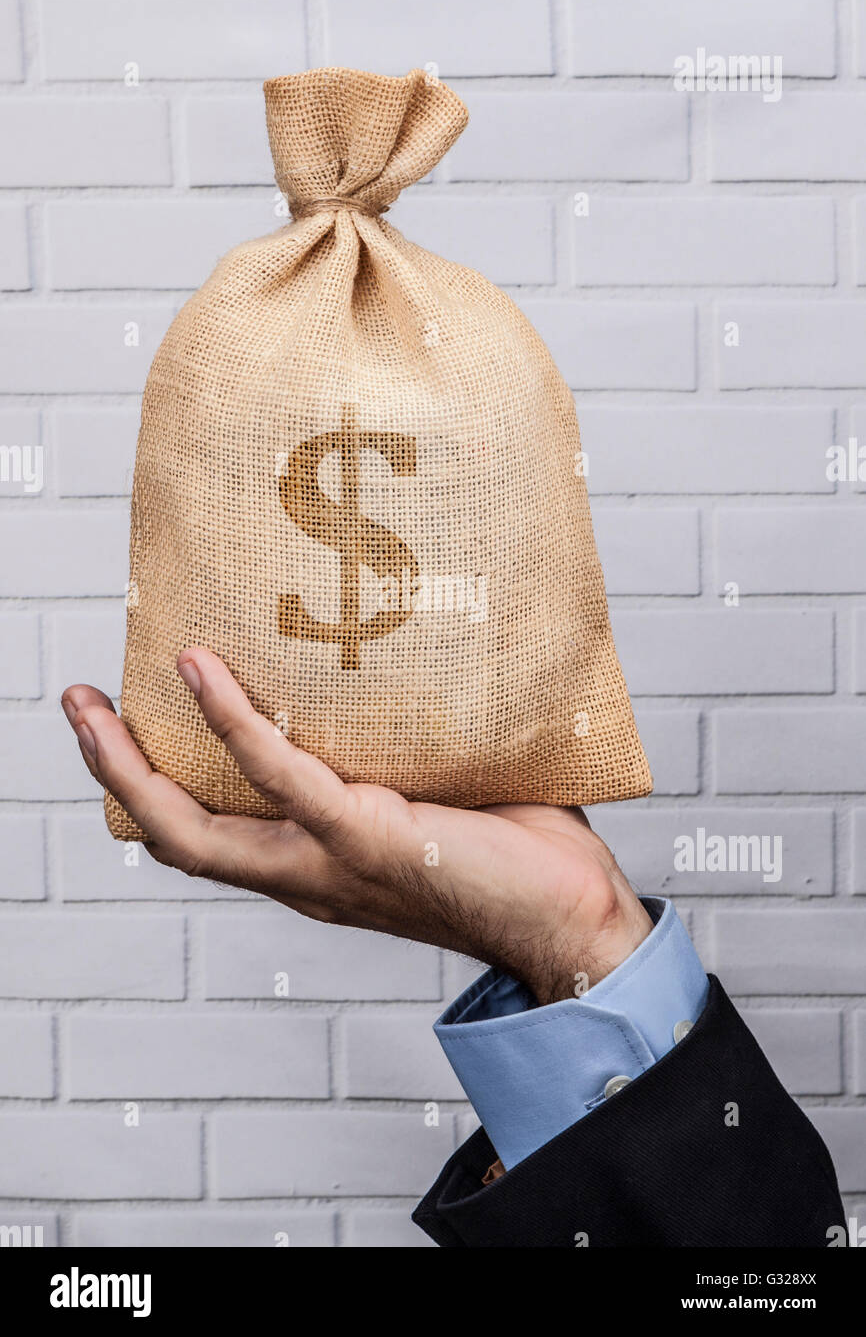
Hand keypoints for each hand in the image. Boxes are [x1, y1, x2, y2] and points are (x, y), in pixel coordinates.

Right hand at [62, 648, 651, 1004]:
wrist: (574, 919)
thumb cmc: (516, 857)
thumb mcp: (433, 799)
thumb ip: (396, 752)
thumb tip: (390, 668)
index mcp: (317, 866)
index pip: (212, 837)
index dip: (155, 790)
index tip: (125, 726)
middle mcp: (306, 873)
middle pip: (175, 837)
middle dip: (115, 775)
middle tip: (80, 705)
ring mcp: (328, 862)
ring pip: (196, 825)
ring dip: (134, 761)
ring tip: (100, 696)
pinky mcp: (366, 840)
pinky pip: (280, 778)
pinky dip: (233, 725)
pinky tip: (204, 671)